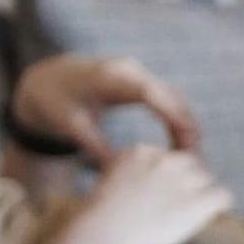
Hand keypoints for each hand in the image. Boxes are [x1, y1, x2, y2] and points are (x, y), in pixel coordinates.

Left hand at [9, 52, 200, 161]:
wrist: (47, 80)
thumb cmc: (55, 103)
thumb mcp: (71, 126)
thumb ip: (94, 146)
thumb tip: (117, 173)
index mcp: (108, 77)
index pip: (148, 92)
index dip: (170, 114)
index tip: (186, 141)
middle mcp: (128, 70)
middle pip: (169, 94)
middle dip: (186, 126)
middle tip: (196, 160)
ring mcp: (137, 74)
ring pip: (174, 97)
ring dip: (186, 125)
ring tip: (193, 158)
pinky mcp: (141, 82)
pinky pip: (167, 100)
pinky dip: (178, 121)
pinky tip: (182, 145)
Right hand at [85, 145, 234, 243]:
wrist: (107, 235)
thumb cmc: (104, 219)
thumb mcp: (113, 184)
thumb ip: (136, 176)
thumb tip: (155, 184)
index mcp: (140, 152)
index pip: (168, 156)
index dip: (168, 176)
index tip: (158, 195)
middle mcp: (163, 160)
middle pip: (190, 162)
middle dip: (188, 181)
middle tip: (178, 205)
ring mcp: (181, 178)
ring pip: (206, 176)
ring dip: (201, 193)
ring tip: (188, 213)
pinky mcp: (197, 198)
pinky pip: (222, 195)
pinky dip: (220, 205)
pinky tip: (211, 213)